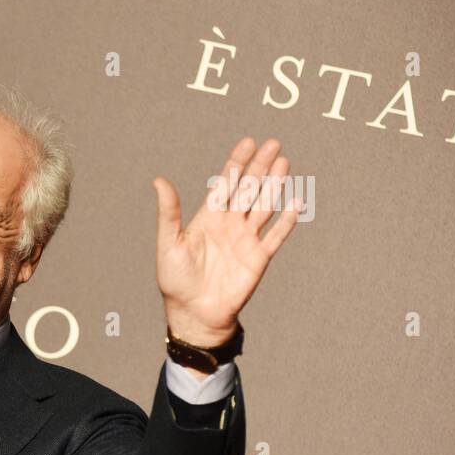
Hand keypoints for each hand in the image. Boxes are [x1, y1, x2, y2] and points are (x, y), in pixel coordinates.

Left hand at [153, 136, 300, 346]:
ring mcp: (246, 240)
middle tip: (274, 143)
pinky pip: (276, 236)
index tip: (248, 142)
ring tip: (285, 163)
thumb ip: (169, 212)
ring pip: (264, 207)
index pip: (226, 183)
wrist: (193, 313)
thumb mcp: (168, 243)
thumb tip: (159, 180)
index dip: (237, 162)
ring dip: (275, 186)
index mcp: (208, 217)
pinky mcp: (258, 259)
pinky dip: (287, 221)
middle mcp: (230, 224)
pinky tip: (296, 202)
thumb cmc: (176, 280)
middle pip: (249, 189)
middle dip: (261, 167)